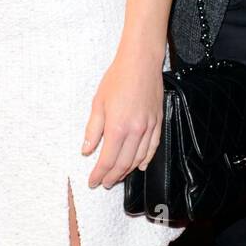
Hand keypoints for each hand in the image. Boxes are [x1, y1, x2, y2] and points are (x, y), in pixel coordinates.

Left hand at [82, 47, 163, 187]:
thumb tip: (87, 150)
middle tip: (103, 182)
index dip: (99, 174)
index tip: (93, 181)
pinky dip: (145, 160)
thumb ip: (93, 130)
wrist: (140, 63)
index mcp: (118, 127)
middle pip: (124, 164)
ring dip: (127, 171)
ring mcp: (149, 128)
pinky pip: (153, 147)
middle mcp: (135, 131)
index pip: (107, 160)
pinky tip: (139, 166)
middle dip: (112, 177)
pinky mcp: (158, 122)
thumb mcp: (98, 103)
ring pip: (139, 159)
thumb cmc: (118, 79)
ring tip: (117, 176)